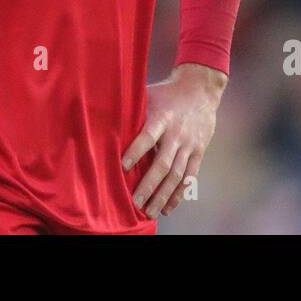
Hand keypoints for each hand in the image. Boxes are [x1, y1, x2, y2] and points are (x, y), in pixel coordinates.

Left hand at [121, 62, 226, 217]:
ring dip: (163, 195)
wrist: (200, 89)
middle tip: (135, 203)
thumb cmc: (166, 93)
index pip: (149, 136)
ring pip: (177, 175)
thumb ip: (131, 109)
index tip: (123, 166)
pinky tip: (168, 208)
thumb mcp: (148, 95)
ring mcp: (189, 144)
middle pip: (163, 163)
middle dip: (149, 185)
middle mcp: (177, 133)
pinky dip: (179, 194)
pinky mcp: (199, 152)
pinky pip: (190, 176)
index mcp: (162, 117)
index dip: (136, 151)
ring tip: (150, 212)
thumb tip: (100, 118)